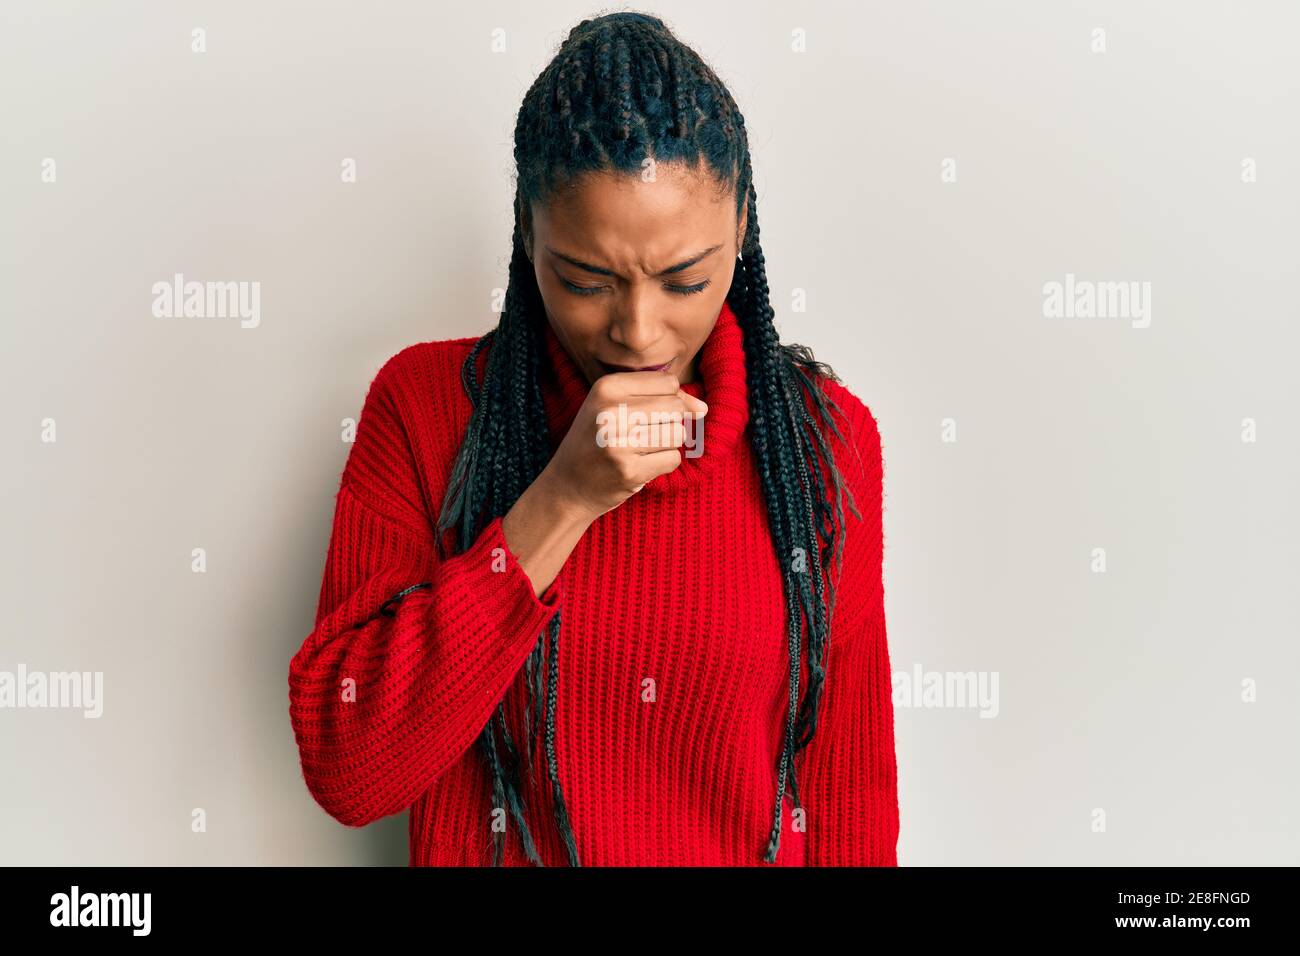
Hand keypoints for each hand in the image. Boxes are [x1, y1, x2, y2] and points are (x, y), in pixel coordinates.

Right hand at [543, 369, 707, 520]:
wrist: (567, 486)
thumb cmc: (599, 440)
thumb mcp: (619, 406)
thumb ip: (663, 398)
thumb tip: (703, 407)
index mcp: (606, 387)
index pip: (668, 382)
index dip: (667, 399)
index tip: (642, 414)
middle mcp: (610, 411)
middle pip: (676, 406)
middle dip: (668, 423)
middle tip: (639, 436)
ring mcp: (619, 442)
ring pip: (678, 434)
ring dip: (665, 445)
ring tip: (637, 451)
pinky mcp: (629, 470)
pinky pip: (673, 459)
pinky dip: (662, 465)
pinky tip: (638, 466)